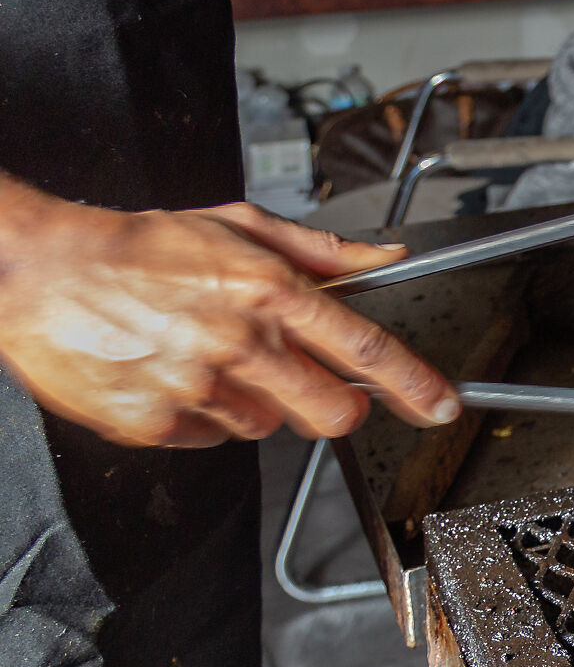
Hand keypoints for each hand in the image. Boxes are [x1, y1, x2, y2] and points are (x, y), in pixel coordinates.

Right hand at [0, 176, 459, 447]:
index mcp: (267, 291)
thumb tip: (386, 260)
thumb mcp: (237, 227)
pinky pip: (213, 439)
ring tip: (207, 357)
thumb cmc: (137, 247)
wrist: (38, 271)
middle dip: (335, 406)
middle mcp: (240, 342)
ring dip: (256, 402)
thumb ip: (321, 252)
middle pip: (335, 413)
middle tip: (305, 381)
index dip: (415, 385)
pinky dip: (203, 416)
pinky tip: (173, 375)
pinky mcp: (159, 424)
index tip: (440, 406)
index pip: (367, 349)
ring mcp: (199, 388)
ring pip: (270, 426)